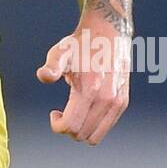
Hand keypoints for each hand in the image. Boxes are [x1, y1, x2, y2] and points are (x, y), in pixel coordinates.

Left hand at [36, 16, 130, 144]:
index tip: (53, 113)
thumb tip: (44, 76)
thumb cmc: (80, 43)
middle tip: (61, 113)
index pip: (72, 126)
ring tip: (73, 113)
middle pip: (82, 135)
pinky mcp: (122, 102)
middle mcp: (106, 99)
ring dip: (80, 131)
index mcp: (90, 90)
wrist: (108, 31)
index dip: (57, 126)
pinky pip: (106, 127)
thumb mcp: (61, 52)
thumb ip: (51, 67)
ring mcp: (117, 102)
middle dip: (67, 129)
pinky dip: (93, 125)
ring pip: (95, 136)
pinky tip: (85, 109)